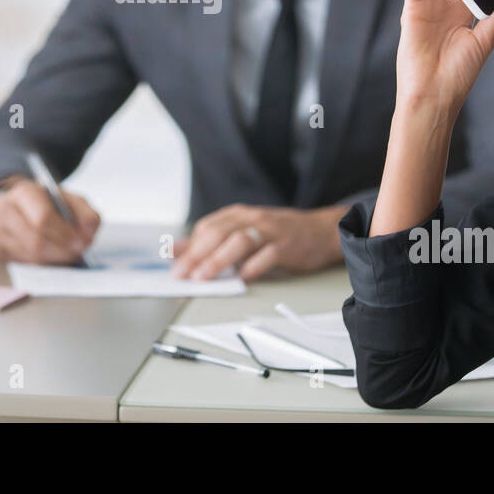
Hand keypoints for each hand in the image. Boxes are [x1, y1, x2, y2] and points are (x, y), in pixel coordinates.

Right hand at [0, 176, 100, 264]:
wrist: (20, 204)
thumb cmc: (48, 203)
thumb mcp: (70, 199)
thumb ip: (86, 214)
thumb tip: (88, 236)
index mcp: (24, 192)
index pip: (43, 218)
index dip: (64, 234)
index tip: (82, 243)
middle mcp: (4, 209)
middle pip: (35, 240)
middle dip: (61, 251)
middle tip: (77, 254)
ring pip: (30, 255)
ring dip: (54, 260)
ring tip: (68, 255)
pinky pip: (23, 264)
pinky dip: (42, 264)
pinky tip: (51, 257)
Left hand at [169, 204, 342, 281]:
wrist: (320, 231)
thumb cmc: (278, 234)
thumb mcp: (245, 231)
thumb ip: (213, 241)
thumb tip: (178, 252)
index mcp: (239, 215)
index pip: (207, 227)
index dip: (189, 246)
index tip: (173, 264)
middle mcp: (252, 219)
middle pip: (219, 233)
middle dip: (197, 255)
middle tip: (182, 275)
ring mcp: (270, 231)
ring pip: (239, 242)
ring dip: (218, 260)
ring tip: (203, 277)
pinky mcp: (287, 245)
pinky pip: (267, 255)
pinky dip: (253, 267)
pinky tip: (242, 278)